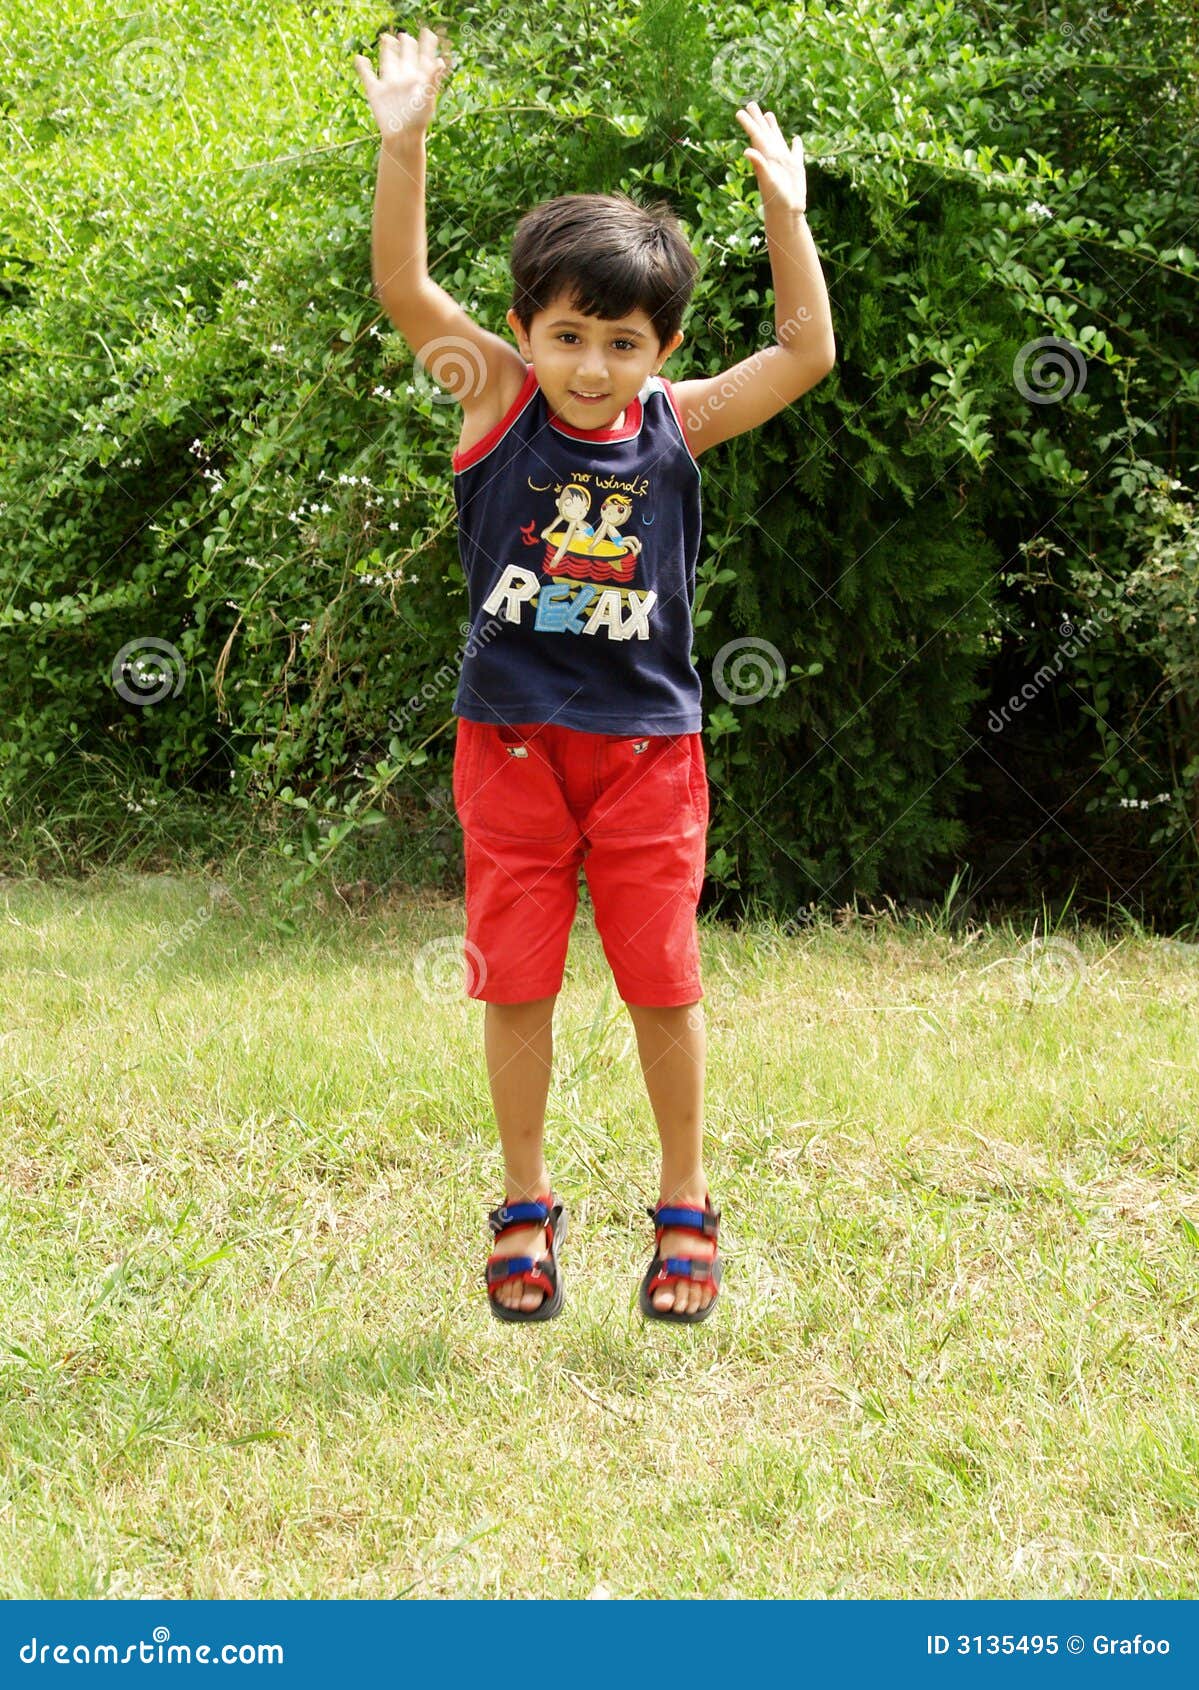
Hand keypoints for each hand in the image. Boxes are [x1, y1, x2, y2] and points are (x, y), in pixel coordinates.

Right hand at [354, 27, 451, 143]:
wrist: (402, 138)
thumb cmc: (418, 122)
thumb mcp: (427, 99)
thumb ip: (432, 79)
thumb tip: (440, 62)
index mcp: (418, 79)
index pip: (423, 57)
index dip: (426, 44)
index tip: (428, 32)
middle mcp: (404, 78)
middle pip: (405, 55)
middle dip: (405, 43)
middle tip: (404, 36)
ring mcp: (390, 84)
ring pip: (388, 60)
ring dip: (387, 48)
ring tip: (387, 37)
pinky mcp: (375, 92)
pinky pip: (367, 76)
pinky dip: (362, 66)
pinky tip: (360, 58)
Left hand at [736, 102, 807, 213]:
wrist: (787, 213)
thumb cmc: (776, 199)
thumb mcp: (767, 180)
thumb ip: (759, 165)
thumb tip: (747, 150)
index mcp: (766, 157)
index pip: (756, 135)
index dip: (749, 123)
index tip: (740, 110)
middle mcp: (773, 157)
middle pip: (764, 133)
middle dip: (758, 119)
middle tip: (750, 103)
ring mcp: (784, 162)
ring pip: (777, 139)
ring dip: (773, 127)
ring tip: (768, 114)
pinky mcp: (796, 168)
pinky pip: (796, 153)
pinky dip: (796, 145)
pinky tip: (796, 139)